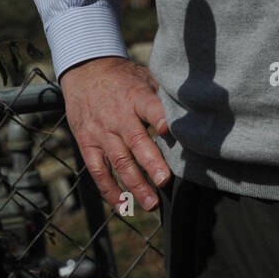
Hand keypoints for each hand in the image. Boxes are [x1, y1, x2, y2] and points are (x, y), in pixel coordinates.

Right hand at [60, 55, 170, 212]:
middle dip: (151, 163)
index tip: (169, 131)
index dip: (160, 118)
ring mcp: (101, 132)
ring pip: (118, 162)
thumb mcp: (144, 77)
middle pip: (135, 141)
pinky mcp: (87, 144)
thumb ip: (163, 97)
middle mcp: (117, 116)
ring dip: (135, 185)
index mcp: (135, 96)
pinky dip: (110, 190)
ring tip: (152, 204)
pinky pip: (98, 171)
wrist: (85, 71)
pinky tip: (123, 206)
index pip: (149, 107)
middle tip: (165, 181)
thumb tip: (193, 113)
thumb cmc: (123, 78)